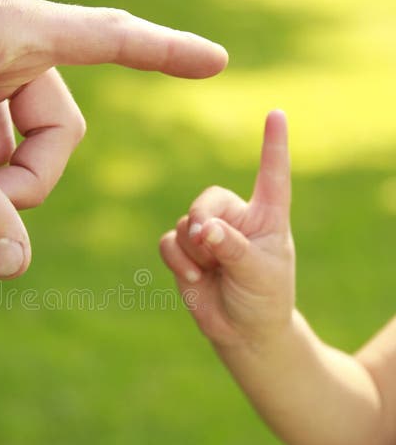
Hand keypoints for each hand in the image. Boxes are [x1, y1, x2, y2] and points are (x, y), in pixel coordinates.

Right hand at [159, 110, 294, 347]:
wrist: (243, 331)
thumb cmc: (264, 297)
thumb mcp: (257, 272)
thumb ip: (231, 247)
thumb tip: (201, 230)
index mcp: (267, 215)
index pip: (271, 174)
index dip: (273, 144)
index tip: (276, 114)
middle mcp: (236, 218)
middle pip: (208, 199)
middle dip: (201, 220)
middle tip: (206, 242)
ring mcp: (208, 234)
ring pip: (185, 223)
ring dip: (193, 250)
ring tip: (209, 273)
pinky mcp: (185, 252)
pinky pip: (168, 242)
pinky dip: (177, 260)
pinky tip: (194, 277)